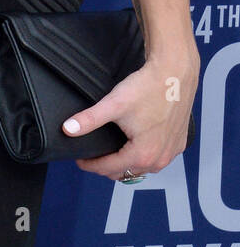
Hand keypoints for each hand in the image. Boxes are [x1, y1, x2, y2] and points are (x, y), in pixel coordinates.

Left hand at [62, 43, 198, 181]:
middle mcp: (160, 159)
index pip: (108, 169)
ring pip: (142, 168)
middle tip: (92, 154)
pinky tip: (134, 145)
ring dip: (125, 164)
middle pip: (125, 172)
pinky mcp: (178, 143)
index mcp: (143, 154)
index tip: (80, 159)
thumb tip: (68, 129)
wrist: (174, 74)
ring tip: (110, 151)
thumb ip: (89, 120)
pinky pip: (157, 158)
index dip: (90, 165)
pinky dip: (143, 157)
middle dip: (106, 166)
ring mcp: (171, 152)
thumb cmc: (147, 88)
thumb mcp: (114, 105)